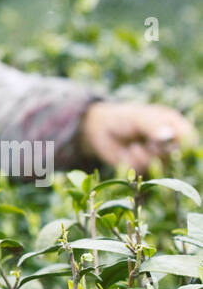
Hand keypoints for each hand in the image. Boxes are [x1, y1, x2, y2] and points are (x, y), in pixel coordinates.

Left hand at [78, 101, 196, 173]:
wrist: (99, 129)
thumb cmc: (123, 118)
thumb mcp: (138, 117)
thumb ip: (153, 126)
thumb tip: (167, 136)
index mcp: (173, 125)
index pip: (189, 138)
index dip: (182, 144)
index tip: (168, 144)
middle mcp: (169, 142)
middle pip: (176, 156)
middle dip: (159, 151)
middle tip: (147, 143)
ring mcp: (156, 157)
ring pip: (159, 166)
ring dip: (144, 157)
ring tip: (134, 146)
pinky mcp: (142, 168)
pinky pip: (142, 171)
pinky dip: (133, 163)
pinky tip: (128, 153)